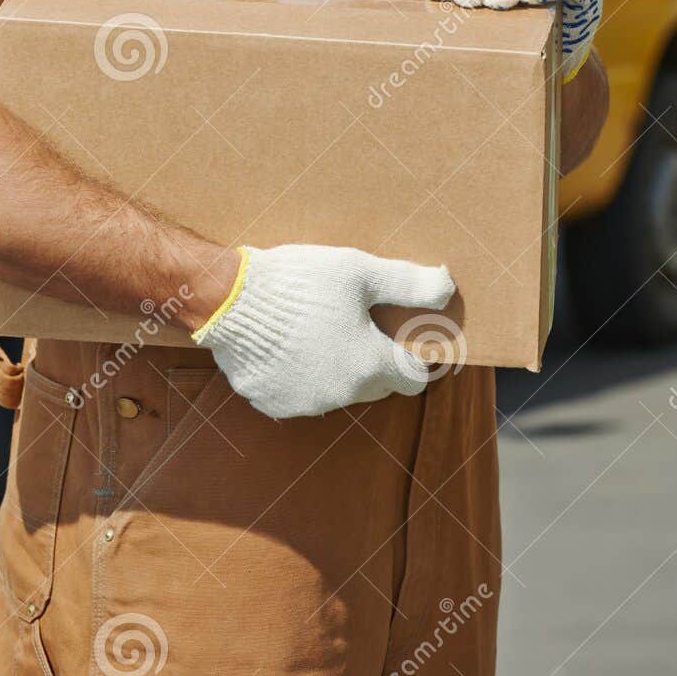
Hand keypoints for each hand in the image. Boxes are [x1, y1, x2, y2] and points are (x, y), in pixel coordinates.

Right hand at [191, 242, 454, 419]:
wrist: (229, 297)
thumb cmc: (300, 281)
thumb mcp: (360, 271)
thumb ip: (408, 283)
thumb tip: (447, 287)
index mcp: (370, 365)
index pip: (413, 378)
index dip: (411, 356)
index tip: (397, 334)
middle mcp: (342, 394)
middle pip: (376, 385)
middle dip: (373, 359)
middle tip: (355, 322)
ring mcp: (306, 403)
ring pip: (338, 390)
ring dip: (336, 368)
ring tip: (317, 328)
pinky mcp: (274, 404)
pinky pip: (301, 394)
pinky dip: (300, 375)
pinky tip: (287, 344)